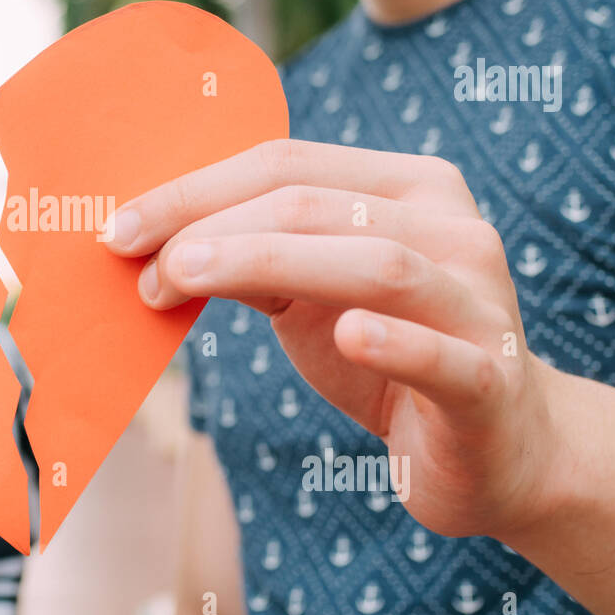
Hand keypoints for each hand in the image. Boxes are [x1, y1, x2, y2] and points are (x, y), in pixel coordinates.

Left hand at [105, 138, 567, 541]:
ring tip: (182, 278)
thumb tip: (150, 243)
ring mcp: (480, 303)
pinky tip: (348, 336)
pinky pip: (443, 355)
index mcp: (408, 190)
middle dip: (212, 226)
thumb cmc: (389, 355)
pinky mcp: (493, 382)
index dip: (196, 189)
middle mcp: (452, 229)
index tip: (118, 228)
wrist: (495, 448)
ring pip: (374, 263)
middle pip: (315, 205)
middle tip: (137, 263)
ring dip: (265, 263)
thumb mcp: (312, 297)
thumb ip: (255, 259)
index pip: (288, 166)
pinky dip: (394, 341)